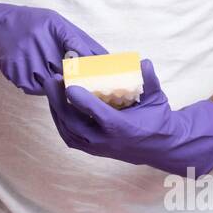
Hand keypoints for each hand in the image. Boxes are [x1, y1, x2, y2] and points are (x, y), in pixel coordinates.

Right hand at [0, 2, 107, 95]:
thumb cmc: (34, 26)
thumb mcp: (56, 24)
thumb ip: (80, 40)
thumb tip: (107, 58)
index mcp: (55, 27)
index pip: (79, 46)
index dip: (91, 63)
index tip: (101, 76)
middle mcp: (41, 41)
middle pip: (67, 71)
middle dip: (75, 80)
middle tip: (83, 87)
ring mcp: (27, 57)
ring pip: (51, 84)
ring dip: (54, 85)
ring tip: (47, 73)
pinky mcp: (16, 71)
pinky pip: (34, 89)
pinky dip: (37, 86)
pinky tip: (32, 74)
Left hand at [43, 58, 212, 176]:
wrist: (161, 147)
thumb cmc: (158, 120)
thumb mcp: (157, 99)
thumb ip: (150, 81)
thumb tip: (143, 62)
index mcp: (122, 127)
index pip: (98, 114)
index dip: (82, 100)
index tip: (69, 84)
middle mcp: (106, 140)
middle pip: (74, 123)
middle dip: (59, 101)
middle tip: (52, 79)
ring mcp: (97, 147)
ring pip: (68, 130)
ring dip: (56, 109)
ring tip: (51, 89)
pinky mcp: (92, 149)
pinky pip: (70, 136)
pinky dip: (60, 121)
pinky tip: (56, 105)